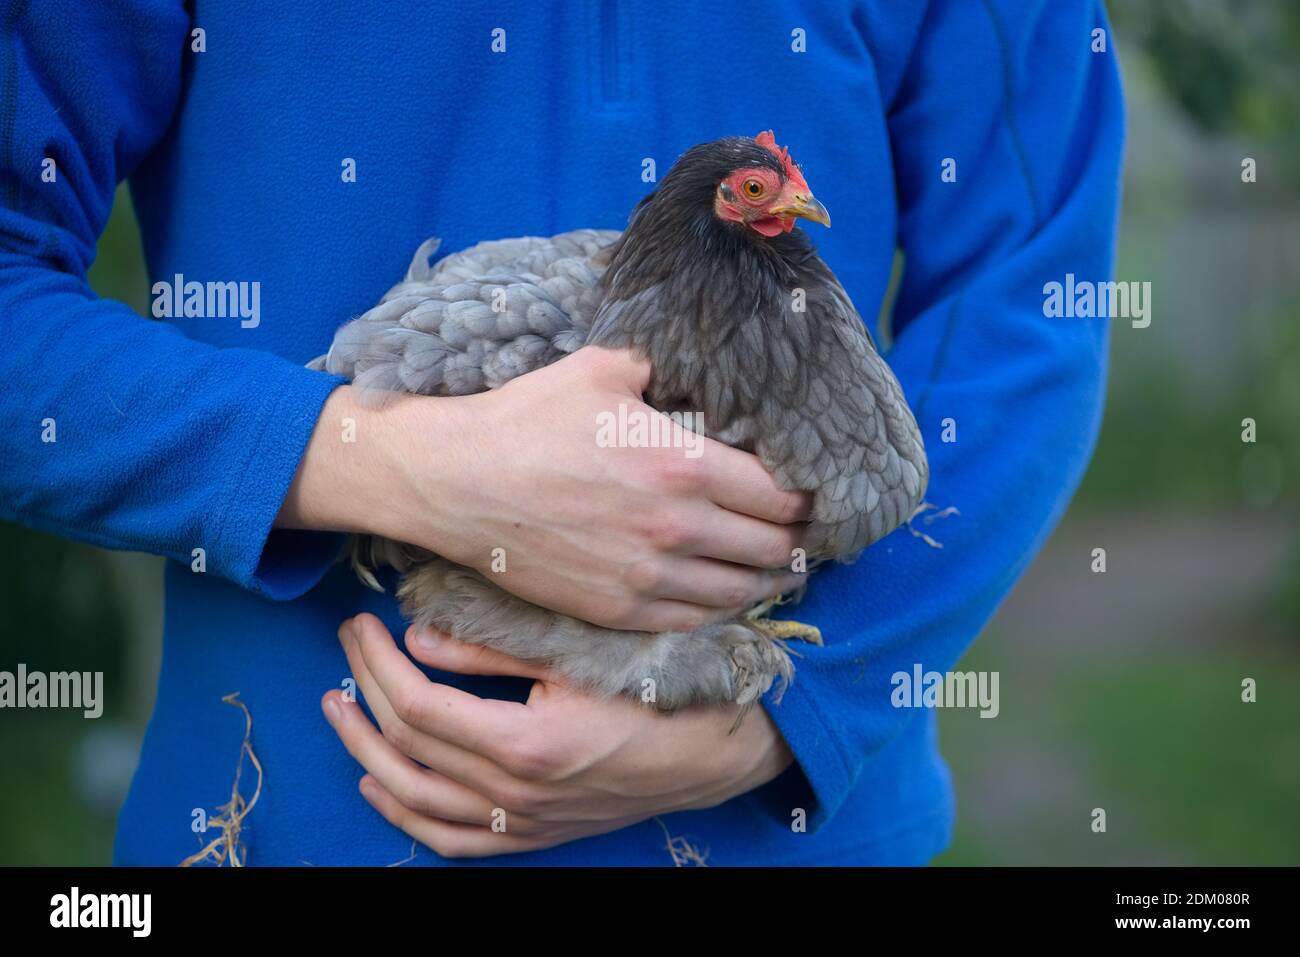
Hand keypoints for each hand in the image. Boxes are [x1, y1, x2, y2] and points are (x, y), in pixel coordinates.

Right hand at [281, 346, 811, 631]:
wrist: (458, 483)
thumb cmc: (527, 419)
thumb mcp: (602, 369)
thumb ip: (663, 366)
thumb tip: (694, 360)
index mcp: (684, 464)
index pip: (781, 493)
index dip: (807, 496)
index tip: (813, 493)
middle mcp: (678, 527)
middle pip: (772, 547)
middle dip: (797, 539)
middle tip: (803, 531)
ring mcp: (648, 576)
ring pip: (740, 590)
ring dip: (767, 579)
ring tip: (777, 566)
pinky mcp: (618, 608)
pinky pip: (694, 618)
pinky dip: (721, 607)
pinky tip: (726, 592)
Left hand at [322, 614, 793, 857]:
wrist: (719, 747)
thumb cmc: (660, 686)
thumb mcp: (582, 652)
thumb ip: (496, 648)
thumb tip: (417, 636)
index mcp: (526, 746)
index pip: (418, 706)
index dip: (376, 664)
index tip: (359, 624)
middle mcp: (516, 795)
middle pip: (408, 747)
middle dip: (363, 692)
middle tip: (344, 648)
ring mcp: (523, 823)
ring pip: (415, 800)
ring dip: (365, 753)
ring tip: (339, 709)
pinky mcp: (534, 834)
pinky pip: (452, 841)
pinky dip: (406, 815)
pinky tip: (379, 784)